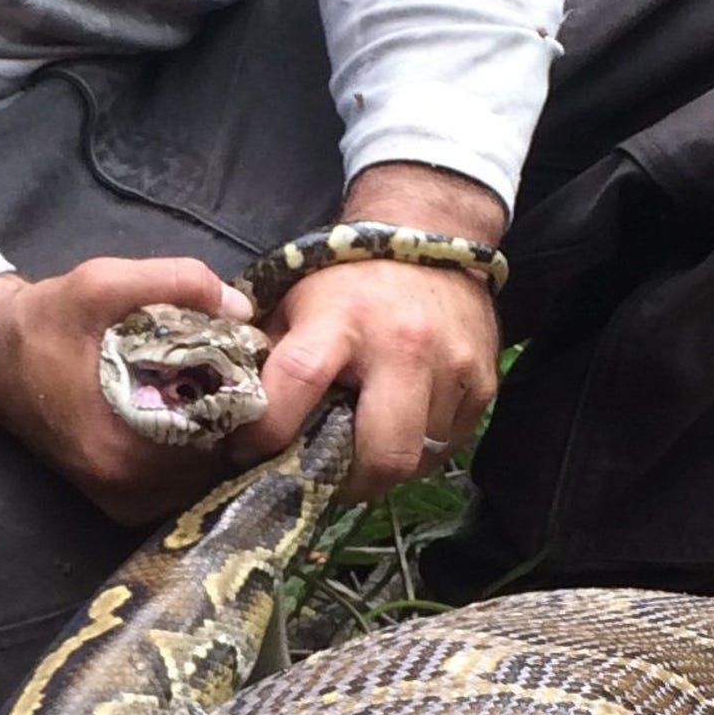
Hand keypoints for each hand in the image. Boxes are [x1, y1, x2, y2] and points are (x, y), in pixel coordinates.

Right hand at [0, 257, 254, 526]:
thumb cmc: (44, 319)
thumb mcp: (103, 282)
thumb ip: (176, 281)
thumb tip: (242, 306)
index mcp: (123, 450)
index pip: (220, 438)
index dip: (244, 400)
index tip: (246, 364)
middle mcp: (125, 490)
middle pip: (216, 464)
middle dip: (234, 421)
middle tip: (237, 376)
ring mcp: (120, 503)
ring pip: (201, 480)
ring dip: (216, 439)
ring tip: (215, 393)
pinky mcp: (116, 503)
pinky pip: (177, 488)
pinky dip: (193, 456)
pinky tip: (192, 417)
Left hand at [231, 163, 506, 501]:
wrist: (428, 232)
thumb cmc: (349, 278)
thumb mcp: (296, 303)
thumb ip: (269, 358)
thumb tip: (230, 421)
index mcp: (342, 320)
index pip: (298, 386)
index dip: (267, 433)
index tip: (251, 451)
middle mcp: (404, 346)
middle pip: (382, 455)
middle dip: (350, 482)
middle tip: (327, 477)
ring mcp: (452, 367)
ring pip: (418, 459)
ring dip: (384, 465)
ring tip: (362, 445)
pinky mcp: (483, 384)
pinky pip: (447, 445)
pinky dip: (419, 447)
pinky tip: (399, 423)